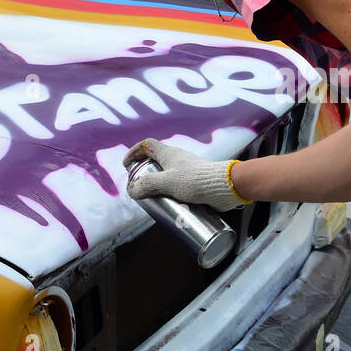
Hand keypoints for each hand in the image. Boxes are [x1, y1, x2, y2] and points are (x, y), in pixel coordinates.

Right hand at [123, 138, 244, 210]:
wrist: (224, 187)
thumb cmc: (195, 181)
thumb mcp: (166, 182)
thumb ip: (147, 185)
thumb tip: (132, 191)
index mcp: (169, 154)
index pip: (147, 145)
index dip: (134, 152)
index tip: (126, 165)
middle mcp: (177, 159)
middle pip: (156, 161)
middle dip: (145, 174)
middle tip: (139, 188)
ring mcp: (187, 171)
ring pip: (167, 175)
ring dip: (158, 186)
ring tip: (153, 200)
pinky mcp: (195, 182)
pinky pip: (178, 186)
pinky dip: (170, 193)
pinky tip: (170, 206)